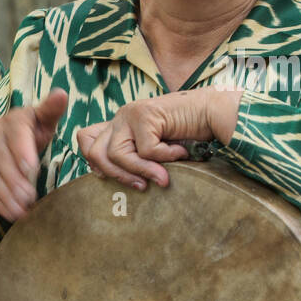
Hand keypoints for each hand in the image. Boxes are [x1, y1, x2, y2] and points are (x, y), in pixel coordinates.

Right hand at [0, 89, 67, 219]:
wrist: (5, 138)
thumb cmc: (31, 130)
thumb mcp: (43, 119)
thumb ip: (51, 109)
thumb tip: (62, 93)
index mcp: (12, 121)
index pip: (15, 135)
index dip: (22, 152)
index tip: (32, 168)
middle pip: (2, 160)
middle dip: (15, 181)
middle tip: (30, 198)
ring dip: (6, 195)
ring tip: (21, 211)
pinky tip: (11, 213)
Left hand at [75, 89, 237, 189]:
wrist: (215, 115)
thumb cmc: (187, 137)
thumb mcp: (153, 153)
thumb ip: (132, 160)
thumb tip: (104, 179)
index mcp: (118, 125)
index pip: (85, 139)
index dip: (93, 161)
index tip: (110, 177)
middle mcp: (120, 117)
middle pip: (96, 153)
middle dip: (118, 176)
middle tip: (142, 188)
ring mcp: (131, 113)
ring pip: (118, 154)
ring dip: (142, 171)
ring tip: (163, 177)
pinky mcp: (145, 114)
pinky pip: (146, 150)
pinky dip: (166, 158)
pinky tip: (181, 153)